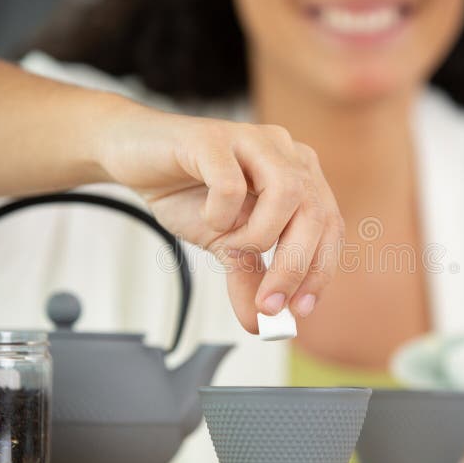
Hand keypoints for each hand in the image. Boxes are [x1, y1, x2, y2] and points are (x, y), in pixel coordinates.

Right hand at [97, 103, 343, 332]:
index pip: (330, 226)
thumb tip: (261, 325)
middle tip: (268, 304)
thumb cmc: (189, 193)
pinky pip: (232, 184)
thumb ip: (249, 279)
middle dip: (294, 267)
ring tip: (229, 244)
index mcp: (299, 174)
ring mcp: (252, 139)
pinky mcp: (213, 137)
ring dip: (260, 235)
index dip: (319, 270)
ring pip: (286, 193)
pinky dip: (220, 213)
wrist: (133, 156)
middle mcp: (285, 152)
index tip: (299, 311)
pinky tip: (206, 215)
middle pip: (315, 212)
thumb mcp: (226, 244)